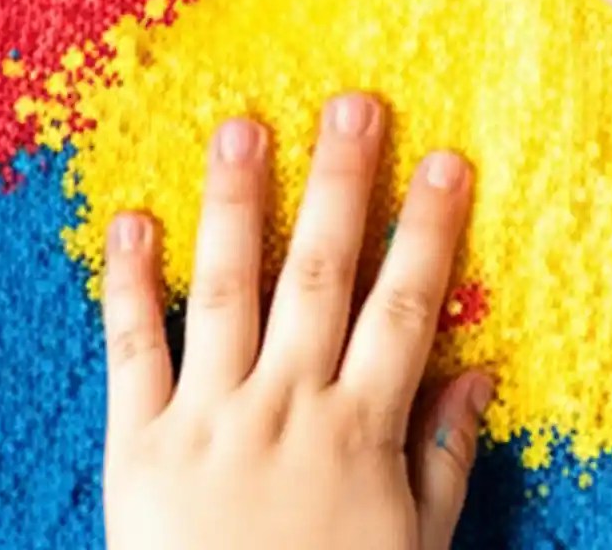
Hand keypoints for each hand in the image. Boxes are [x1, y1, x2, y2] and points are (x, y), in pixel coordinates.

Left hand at [101, 93, 492, 549]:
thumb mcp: (414, 546)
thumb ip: (444, 458)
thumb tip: (481, 373)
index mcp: (358, 431)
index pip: (403, 308)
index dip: (427, 232)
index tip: (444, 163)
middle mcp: (287, 408)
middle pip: (321, 277)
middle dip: (341, 186)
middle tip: (352, 105)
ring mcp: (210, 418)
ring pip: (229, 292)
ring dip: (238, 206)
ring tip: (243, 128)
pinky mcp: (140, 441)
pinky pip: (134, 350)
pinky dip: (130, 285)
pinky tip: (132, 221)